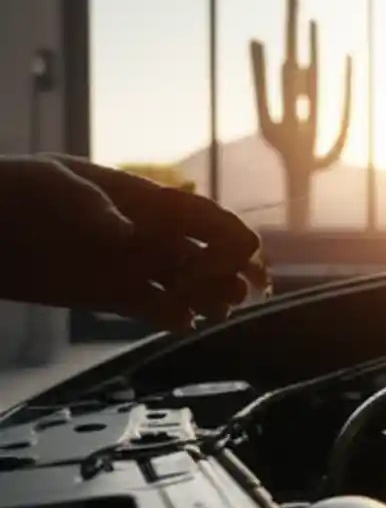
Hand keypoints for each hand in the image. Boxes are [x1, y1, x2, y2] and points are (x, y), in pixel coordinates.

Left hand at [0, 155, 268, 330]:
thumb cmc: (18, 186)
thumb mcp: (55, 184)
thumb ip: (94, 207)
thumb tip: (127, 234)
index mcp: (147, 202)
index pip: (207, 219)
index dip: (232, 239)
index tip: (238, 263)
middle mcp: (150, 235)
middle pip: (211, 255)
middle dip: (234, 273)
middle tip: (242, 294)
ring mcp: (133, 267)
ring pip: (190, 285)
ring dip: (211, 298)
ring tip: (217, 311)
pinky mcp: (112, 295)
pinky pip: (157, 310)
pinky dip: (175, 318)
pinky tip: (182, 323)